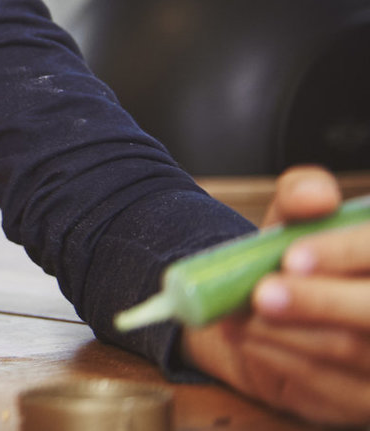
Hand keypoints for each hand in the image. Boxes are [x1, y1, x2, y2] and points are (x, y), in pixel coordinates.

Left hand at [183, 165, 369, 426]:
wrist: (273, 311)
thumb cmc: (297, 259)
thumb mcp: (294, 218)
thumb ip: (302, 195)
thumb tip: (315, 196)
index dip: (341, 253)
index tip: (291, 257)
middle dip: (317, 302)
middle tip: (262, 293)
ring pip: (351, 349)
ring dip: (286, 331)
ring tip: (238, 311)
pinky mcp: (366, 400)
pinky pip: (329, 385)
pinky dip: (278, 358)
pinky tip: (243, 334)